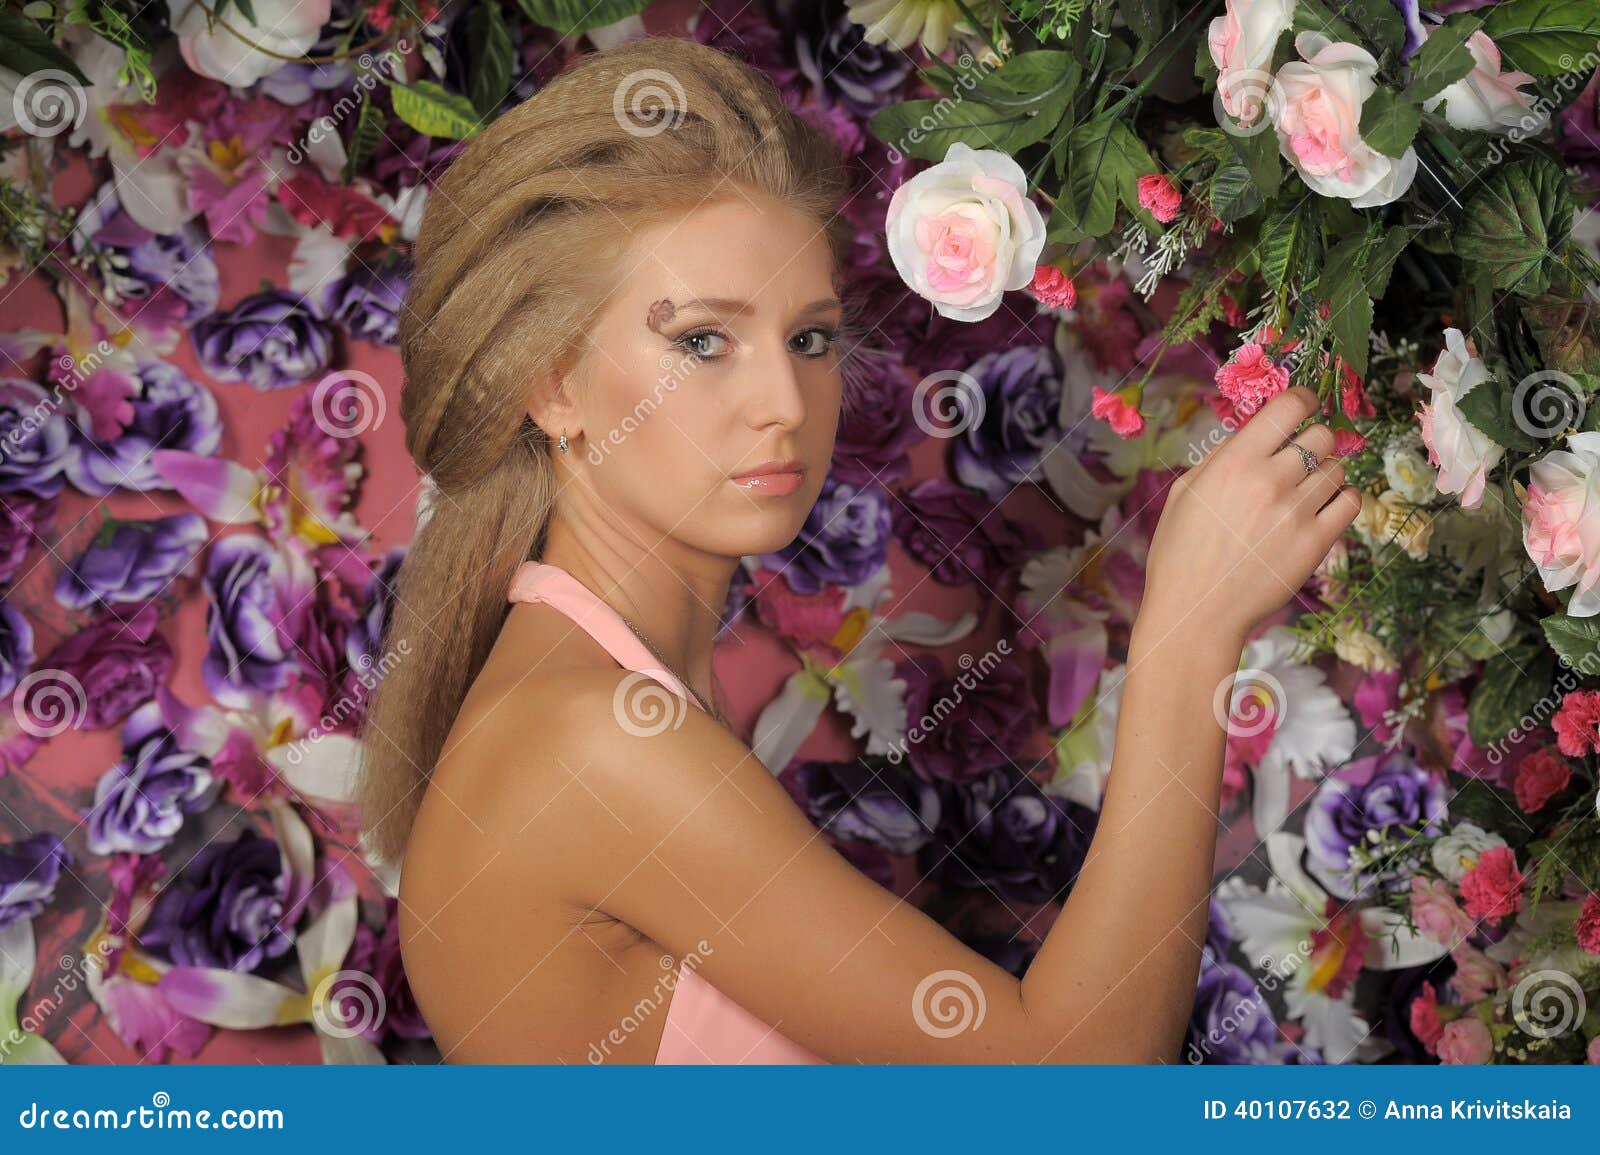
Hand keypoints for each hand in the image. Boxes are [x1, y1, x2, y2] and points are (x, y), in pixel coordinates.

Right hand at [1140, 386, 1360, 644]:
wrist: (1195, 611)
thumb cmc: (1180, 552)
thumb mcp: (1185, 493)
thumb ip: (1222, 457)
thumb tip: (1255, 433)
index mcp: (1234, 462)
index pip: (1290, 407)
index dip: (1303, 400)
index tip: (1303, 407)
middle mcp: (1269, 481)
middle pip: (1323, 436)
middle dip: (1313, 444)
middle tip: (1298, 462)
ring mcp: (1296, 513)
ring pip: (1339, 470)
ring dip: (1326, 475)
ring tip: (1305, 493)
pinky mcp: (1316, 544)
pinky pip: (1351, 503)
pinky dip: (1342, 501)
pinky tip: (1322, 511)